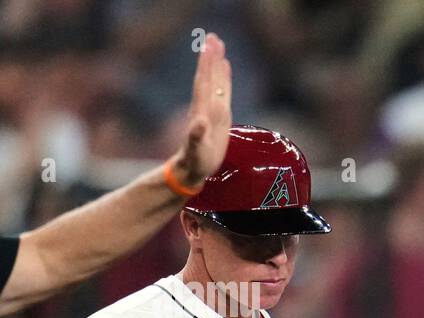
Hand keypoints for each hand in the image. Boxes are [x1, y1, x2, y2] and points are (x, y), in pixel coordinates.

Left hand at [168, 32, 231, 190]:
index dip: (207, 66)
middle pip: (208, 77)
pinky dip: (223, 77)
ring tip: (219, 45)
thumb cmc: (196, 162)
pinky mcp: (218, 115)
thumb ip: (196, 137)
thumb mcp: (197, 151)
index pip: (205, 83)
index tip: (210, 47)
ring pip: (214, 81)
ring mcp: (211, 109)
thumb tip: (199, 123)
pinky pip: (222, 91)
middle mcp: (206, 106)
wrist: (192, 168)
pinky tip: (225, 67)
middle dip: (211, 58)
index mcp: (203, 112)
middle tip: (214, 37)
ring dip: (216, 63)